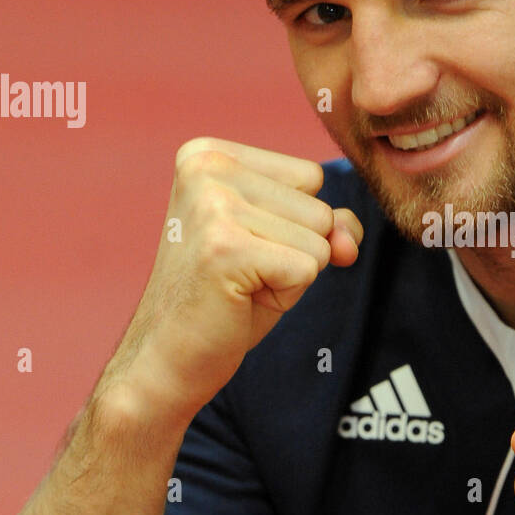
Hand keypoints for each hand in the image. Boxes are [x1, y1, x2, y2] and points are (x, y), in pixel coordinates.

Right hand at [108, 137, 361, 420]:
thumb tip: (347, 237)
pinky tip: (239, 299)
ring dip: (289, 274)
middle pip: (318, 207)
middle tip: (239, 273)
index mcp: (209, 154)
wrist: (166, 360)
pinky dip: (286, 295)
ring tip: (238, 285)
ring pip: (319, 239)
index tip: (241, 247)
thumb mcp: (282, 243)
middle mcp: (207, 169)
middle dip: (294, 251)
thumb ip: (327, 223)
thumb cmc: (224, 299)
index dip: (292, 224)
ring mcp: (214, 206)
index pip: (310, 177)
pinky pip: (308, 267)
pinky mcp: (226, 247)